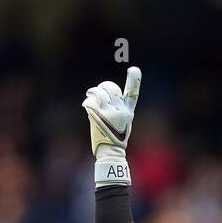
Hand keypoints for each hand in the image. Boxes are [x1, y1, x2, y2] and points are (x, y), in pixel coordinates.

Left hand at [83, 66, 140, 186]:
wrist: (110, 152)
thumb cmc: (116, 138)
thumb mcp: (124, 123)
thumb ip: (120, 109)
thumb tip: (109, 96)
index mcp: (128, 112)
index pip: (133, 94)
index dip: (134, 80)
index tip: (134, 70)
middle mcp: (120, 111)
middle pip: (111, 89)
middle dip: (104, 87)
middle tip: (99, 91)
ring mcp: (109, 113)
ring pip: (100, 92)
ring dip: (93, 92)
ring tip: (91, 96)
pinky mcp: (98, 116)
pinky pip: (91, 100)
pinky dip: (88, 101)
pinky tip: (87, 105)